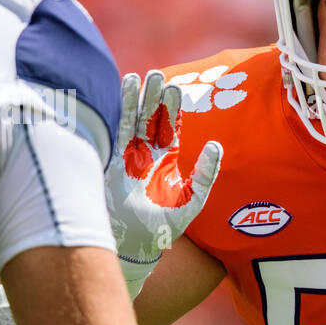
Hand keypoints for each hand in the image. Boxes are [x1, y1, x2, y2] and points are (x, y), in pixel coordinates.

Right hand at [106, 70, 222, 299]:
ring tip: (140, 77)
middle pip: (149, 120)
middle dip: (153, 98)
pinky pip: (114, 133)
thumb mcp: (190, 202)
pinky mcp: (110, 164)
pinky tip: (120, 95)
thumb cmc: (160, 231)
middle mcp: (142, 158)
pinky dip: (118, 113)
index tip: (177, 87)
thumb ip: (204, 175)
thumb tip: (215, 145)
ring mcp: (124, 159)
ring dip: (135, 100)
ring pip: (130, 122)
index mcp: (162, 164)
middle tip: (159, 75)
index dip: (172, 110)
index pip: (168, 130)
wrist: (132, 249)